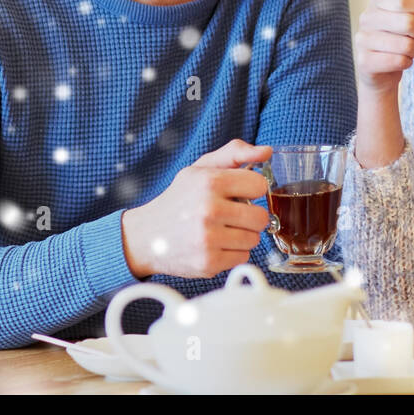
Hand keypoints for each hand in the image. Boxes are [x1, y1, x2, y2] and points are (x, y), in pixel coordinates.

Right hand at [120, 139, 271, 278]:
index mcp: (209, 182)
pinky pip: (243, 257)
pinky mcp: (208, 263)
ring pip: (254, 239)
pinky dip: (233, 252)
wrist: (146, 235)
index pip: (259, 185)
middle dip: (250, 216)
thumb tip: (267, 151)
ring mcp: (208, 239)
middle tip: (233, 215)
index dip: (252, 189)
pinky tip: (215, 245)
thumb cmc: (179, 199)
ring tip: (222, 230)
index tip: (240, 193)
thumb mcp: (201, 168)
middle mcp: (208, 210)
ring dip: (242, 235)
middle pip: (261, 217)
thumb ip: (235, 153)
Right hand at [354, 0, 413, 93]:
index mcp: (377, 2)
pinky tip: (403, 60)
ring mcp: (362, 40)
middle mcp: (366, 18)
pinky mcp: (365, 61)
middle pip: (407, 22)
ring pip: (405, 44)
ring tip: (413, 49)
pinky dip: (407, 62)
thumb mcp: (408, 13)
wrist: (380, 71)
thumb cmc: (397, 38)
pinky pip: (398, 61)